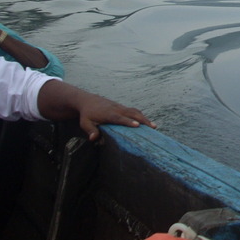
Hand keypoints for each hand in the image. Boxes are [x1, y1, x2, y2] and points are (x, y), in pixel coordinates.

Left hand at [37, 80, 156, 140]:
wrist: (89, 100)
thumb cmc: (87, 114)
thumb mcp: (85, 123)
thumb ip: (90, 130)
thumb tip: (93, 139)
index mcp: (109, 114)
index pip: (120, 118)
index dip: (128, 122)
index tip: (137, 125)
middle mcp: (117, 110)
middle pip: (132, 114)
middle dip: (143, 120)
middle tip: (153, 127)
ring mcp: (121, 107)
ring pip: (135, 111)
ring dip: (145, 118)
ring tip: (154, 126)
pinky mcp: (123, 107)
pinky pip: (134, 111)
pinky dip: (141, 115)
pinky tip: (146, 122)